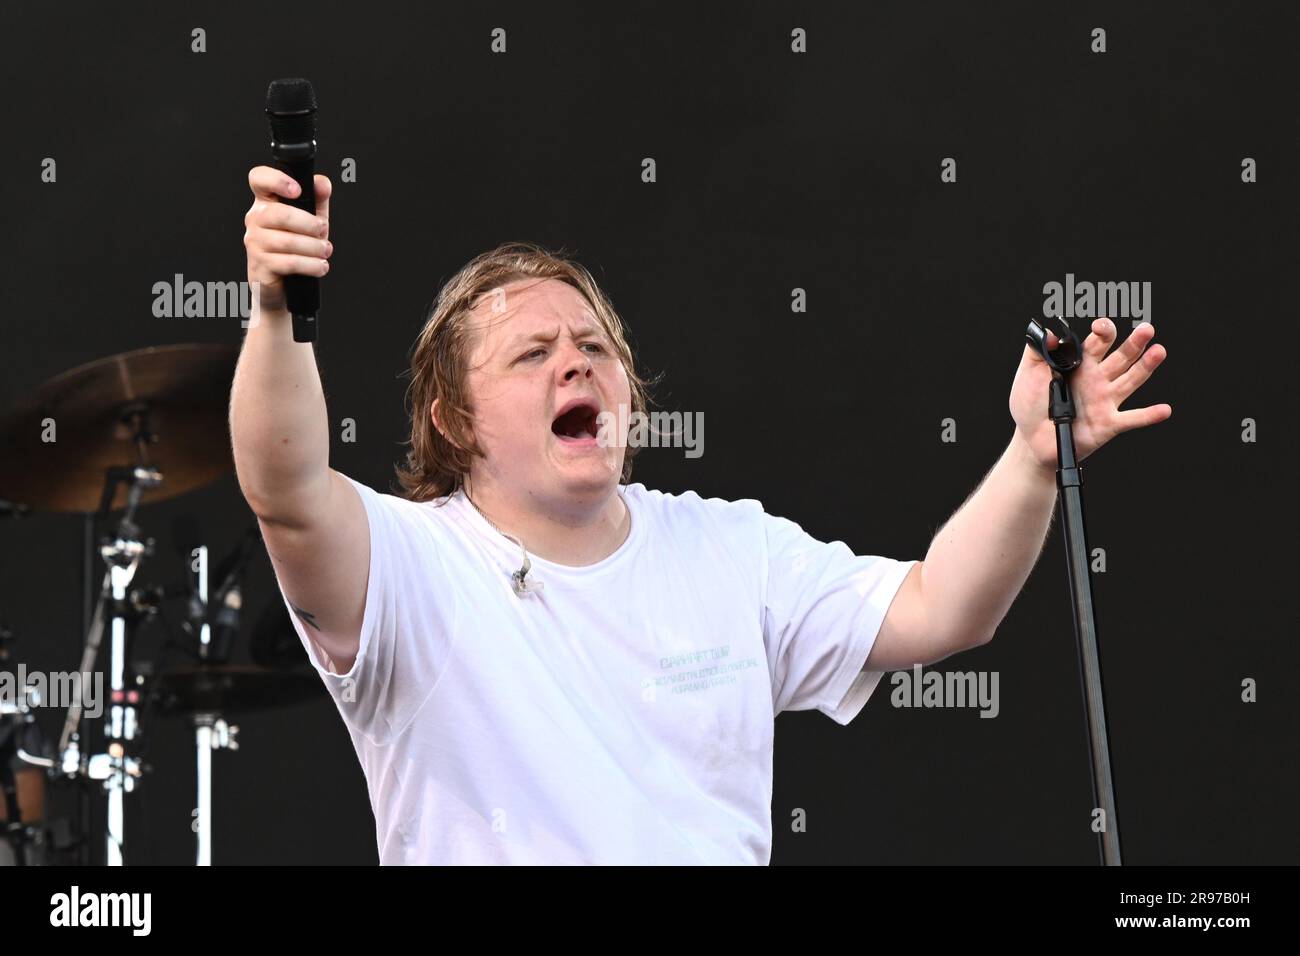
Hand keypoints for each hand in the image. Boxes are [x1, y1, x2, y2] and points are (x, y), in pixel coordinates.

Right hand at [243, 167, 332, 315]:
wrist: (283, 286)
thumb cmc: (296, 248)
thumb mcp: (311, 220)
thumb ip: (317, 200)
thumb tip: (322, 184)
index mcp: (266, 202)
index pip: (259, 179)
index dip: (276, 180)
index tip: (298, 191)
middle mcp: (255, 219)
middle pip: (280, 214)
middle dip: (310, 224)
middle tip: (324, 232)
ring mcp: (254, 242)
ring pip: (287, 241)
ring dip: (314, 247)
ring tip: (325, 251)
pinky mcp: (260, 265)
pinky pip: (289, 263)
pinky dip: (311, 265)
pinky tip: (321, 267)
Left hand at [1009, 317, 1170, 470]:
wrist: (1031, 440)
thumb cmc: (1030, 405)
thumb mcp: (1028, 373)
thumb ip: (1036, 350)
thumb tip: (1048, 332)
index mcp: (1081, 364)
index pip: (1098, 342)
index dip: (1103, 331)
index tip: (1100, 327)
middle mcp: (1098, 379)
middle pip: (1121, 356)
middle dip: (1134, 342)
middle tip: (1146, 329)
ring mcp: (1105, 400)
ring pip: (1131, 380)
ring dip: (1146, 366)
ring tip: (1159, 351)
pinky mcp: (1108, 423)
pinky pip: (1131, 419)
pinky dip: (1148, 415)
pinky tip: (1164, 410)